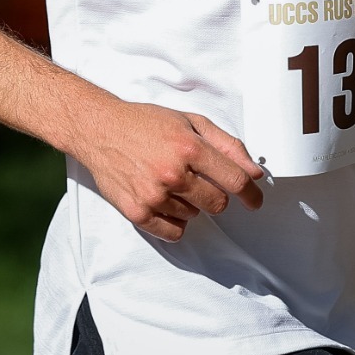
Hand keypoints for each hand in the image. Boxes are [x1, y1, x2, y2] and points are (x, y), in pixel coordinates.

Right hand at [72, 100, 265, 241]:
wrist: (100, 130)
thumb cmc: (146, 124)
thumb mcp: (191, 122)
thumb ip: (227, 145)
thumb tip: (254, 172)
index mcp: (189, 147)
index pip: (234, 180)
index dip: (250, 193)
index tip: (255, 201)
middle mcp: (173, 173)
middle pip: (217, 204)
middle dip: (216, 195)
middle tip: (199, 180)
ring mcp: (153, 195)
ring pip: (194, 216)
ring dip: (189, 203)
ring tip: (169, 181)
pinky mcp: (137, 212)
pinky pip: (173, 232)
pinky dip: (174, 221)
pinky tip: (164, 201)